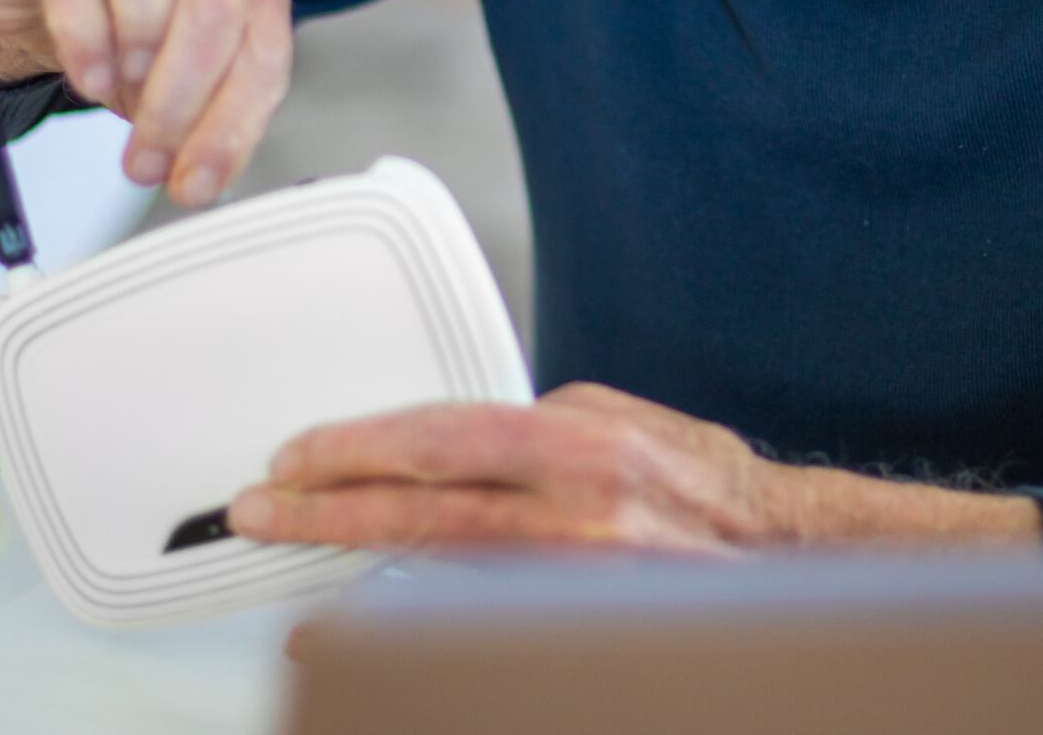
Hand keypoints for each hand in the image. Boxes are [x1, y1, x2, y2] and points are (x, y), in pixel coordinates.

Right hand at [0, 0, 291, 206]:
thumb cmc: (124, 34)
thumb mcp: (179, 87)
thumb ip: (204, 124)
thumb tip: (201, 181)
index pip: (265, 48)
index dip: (232, 124)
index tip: (194, 182)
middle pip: (217, 6)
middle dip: (182, 99)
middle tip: (147, 157)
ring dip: (143, 38)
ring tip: (118, 93)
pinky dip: (81, 29)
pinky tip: (87, 74)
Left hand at [229, 383, 776, 554]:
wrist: (780, 556)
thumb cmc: (704, 484)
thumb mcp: (619, 419)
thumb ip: (534, 424)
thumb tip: (456, 441)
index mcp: (584, 443)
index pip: (441, 439)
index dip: (357, 449)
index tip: (298, 456)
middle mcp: (577, 515)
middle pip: (420, 509)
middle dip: (327, 508)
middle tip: (261, 508)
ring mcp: (574, 582)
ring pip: (438, 567)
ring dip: (360, 554)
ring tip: (298, 541)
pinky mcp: (571, 623)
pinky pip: (472, 606)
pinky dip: (414, 600)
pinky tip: (362, 605)